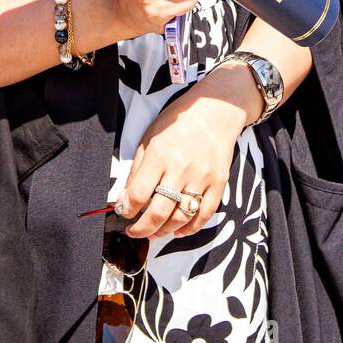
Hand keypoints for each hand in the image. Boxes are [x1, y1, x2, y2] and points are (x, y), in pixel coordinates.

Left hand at [113, 69, 260, 238]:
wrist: (215, 110)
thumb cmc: (179, 122)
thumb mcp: (149, 138)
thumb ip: (137, 169)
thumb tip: (126, 199)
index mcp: (159, 155)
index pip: (138, 194)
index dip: (127, 210)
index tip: (123, 212)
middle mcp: (180, 168)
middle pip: (158, 212)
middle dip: (142, 229)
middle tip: (134, 232)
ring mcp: (202, 177)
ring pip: (181, 217)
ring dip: (164, 231)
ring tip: (155, 231)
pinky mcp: (219, 183)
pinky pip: (204, 214)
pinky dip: (190, 228)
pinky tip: (178, 230)